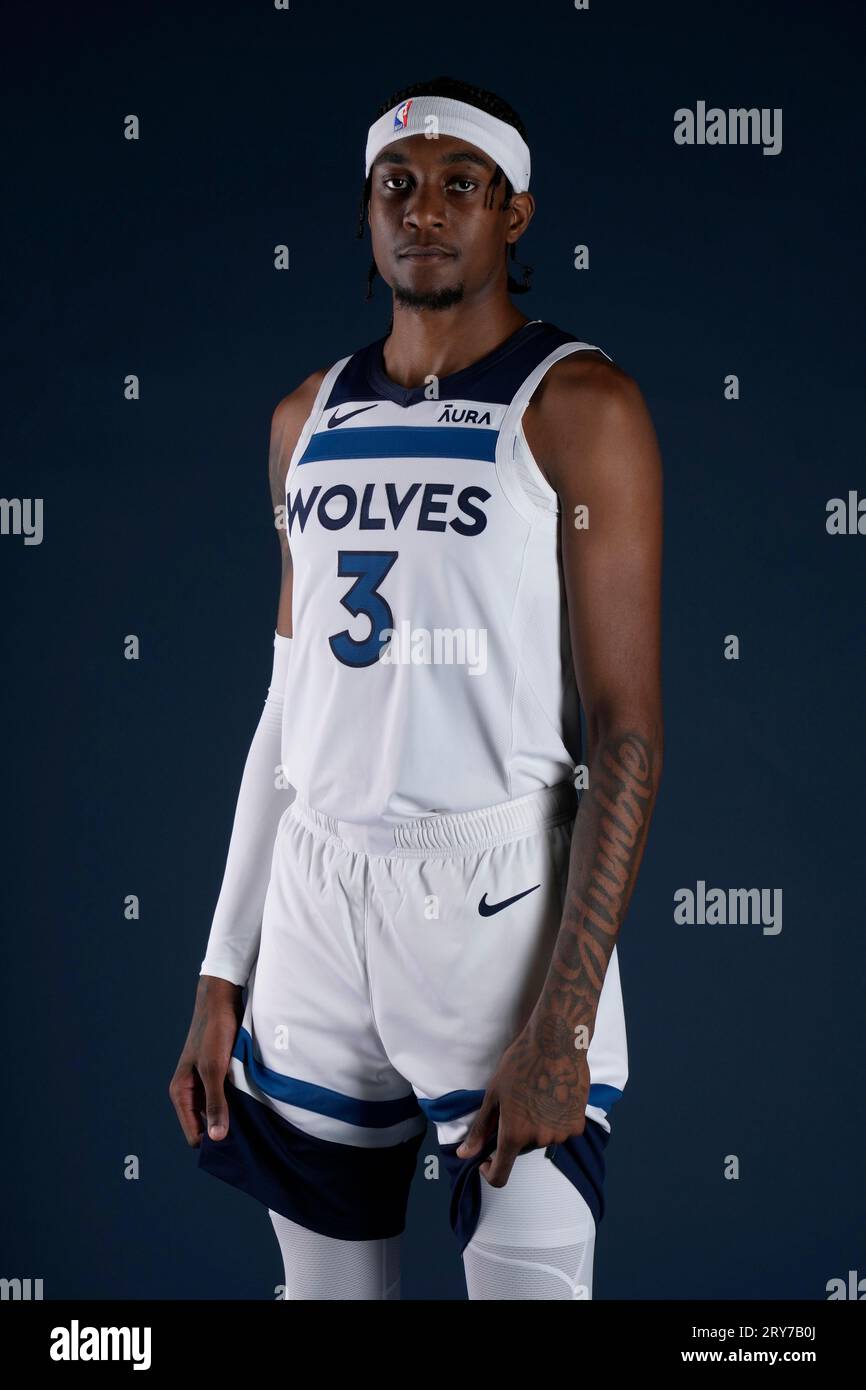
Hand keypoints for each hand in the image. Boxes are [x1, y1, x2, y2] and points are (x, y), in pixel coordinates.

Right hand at [169, 976, 243, 1145]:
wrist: (222, 1001)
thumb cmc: (214, 1033)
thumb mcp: (214, 1070)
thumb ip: (215, 1104)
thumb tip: (217, 1138)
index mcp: (181, 1093)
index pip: (195, 1135)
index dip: (212, 1142)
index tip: (237, 1145)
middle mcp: (190, 1092)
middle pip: (206, 1126)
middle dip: (224, 1130)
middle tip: (250, 1134)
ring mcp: (205, 1084)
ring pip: (219, 1112)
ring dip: (234, 1116)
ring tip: (254, 1119)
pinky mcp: (219, 1075)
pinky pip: (228, 1098)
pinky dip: (238, 1102)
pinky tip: (254, 1103)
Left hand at [456, 1012, 590, 1186]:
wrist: (556, 1043)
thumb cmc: (519, 1064)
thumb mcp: (493, 1095)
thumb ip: (480, 1130)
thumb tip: (464, 1155)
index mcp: (514, 1134)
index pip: (500, 1175)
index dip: (490, 1172)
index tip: (486, 1159)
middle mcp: (538, 1140)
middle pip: (521, 1149)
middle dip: (515, 1133)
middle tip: (517, 1103)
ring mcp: (560, 1134)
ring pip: (541, 1139)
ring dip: (537, 1126)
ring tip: (537, 1095)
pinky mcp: (577, 1126)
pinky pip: (560, 1131)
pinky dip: (555, 1121)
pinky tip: (554, 1096)